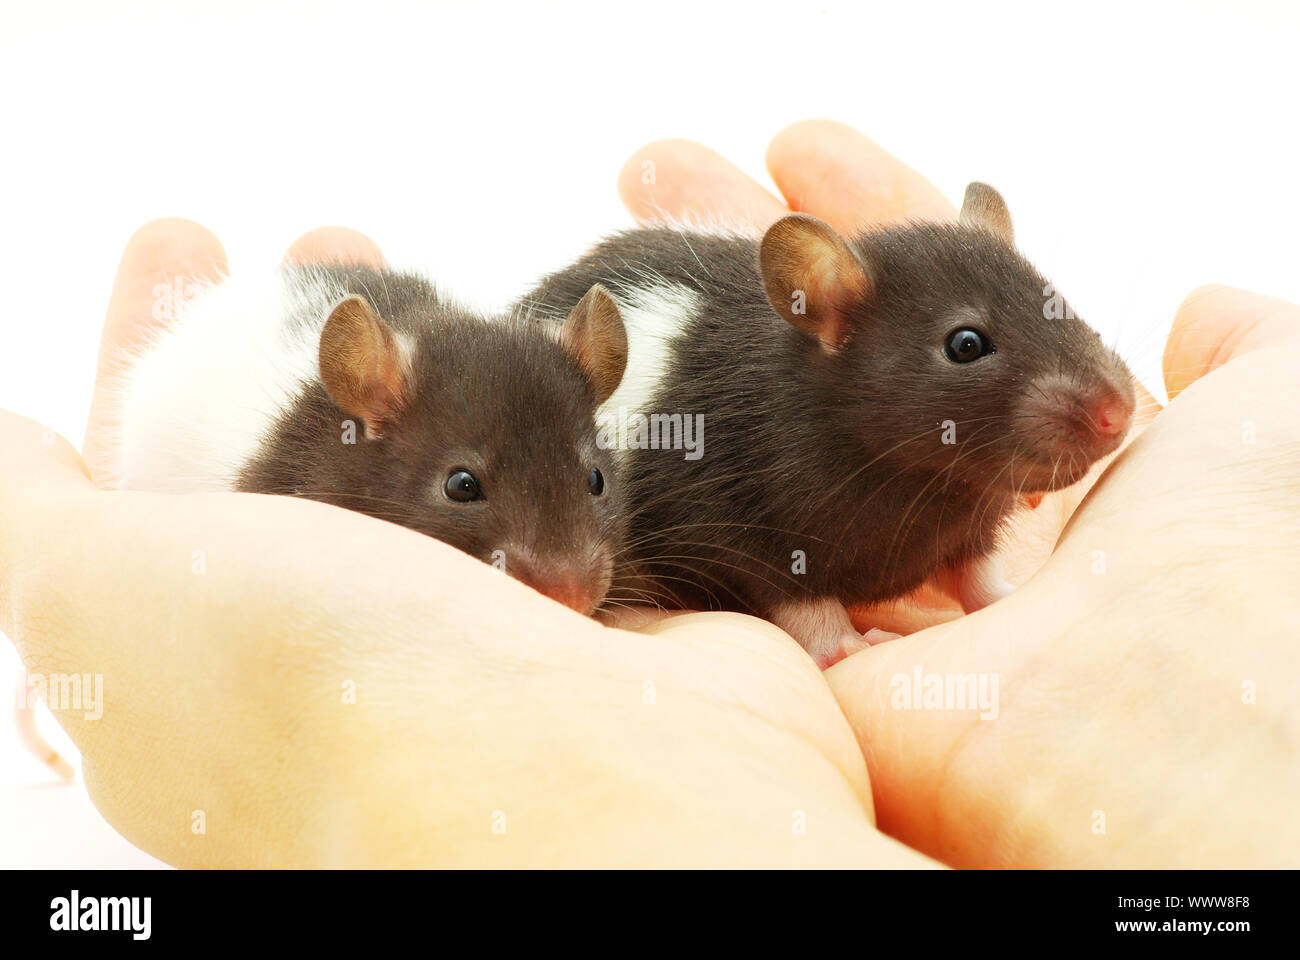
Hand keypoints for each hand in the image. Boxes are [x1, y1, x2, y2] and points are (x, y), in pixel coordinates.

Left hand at [2, 219, 928, 866]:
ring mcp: (463, 629)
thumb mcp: (99, 590)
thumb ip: (33, 515)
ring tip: (431, 262)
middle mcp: (334, 645)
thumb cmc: (311, 684)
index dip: (147, 352)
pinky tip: (558, 332)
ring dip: (432, 353)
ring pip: (437, 460)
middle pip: (304, 454)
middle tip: (333, 235)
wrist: (562, 774)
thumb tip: (7, 444)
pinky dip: (547, 403)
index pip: (150, 473)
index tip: (177, 238)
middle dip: (305, 334)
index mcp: (200, 647)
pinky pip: (549, 481)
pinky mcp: (571, 611)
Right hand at [621, 120, 1299, 865]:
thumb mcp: (1268, 419)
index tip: (790, 153)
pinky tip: (595, 386)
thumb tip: (1200, 310)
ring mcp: (851, 574)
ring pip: (741, 442)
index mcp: (1021, 435)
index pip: (914, 300)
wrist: (1151, 736)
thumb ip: (1242, 356)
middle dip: (735, 262)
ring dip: (670, 357)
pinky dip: (649, 478)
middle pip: (806, 355)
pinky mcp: (791, 642)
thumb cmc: (1227, 562)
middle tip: (656, 174)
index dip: (856, 213)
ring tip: (595, 269)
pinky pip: (701, 558)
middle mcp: (927, 492)